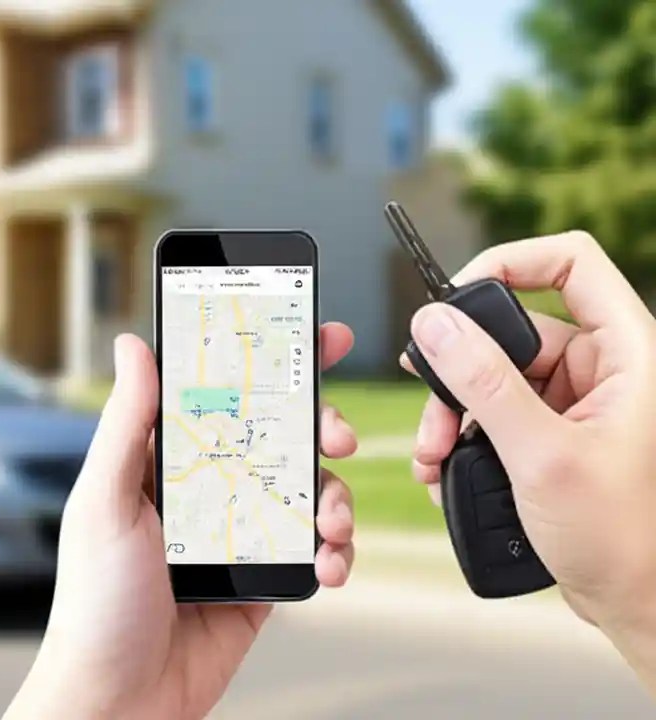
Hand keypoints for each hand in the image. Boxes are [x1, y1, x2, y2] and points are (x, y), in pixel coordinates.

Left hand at [5, 326, 358, 719]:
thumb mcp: (105, 502)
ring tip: (331, 523)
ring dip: (333, 496)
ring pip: (304, 489)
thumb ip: (129, 424)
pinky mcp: (262, 580)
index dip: (266, 360)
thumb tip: (134, 346)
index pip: (217, 393)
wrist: (121, 702)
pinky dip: (334, 550)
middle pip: (275, 434)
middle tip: (339, 434)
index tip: (314, 334)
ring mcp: (236, 534)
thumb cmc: (95, 606)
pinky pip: (312, 548)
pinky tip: (330, 563)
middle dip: (318, 425)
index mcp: (160, 462)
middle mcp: (202, 489)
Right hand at [405, 231, 655, 691]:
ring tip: (436, 455)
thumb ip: (485, 383)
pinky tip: (447, 468)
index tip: (456, 298)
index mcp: (630, 352)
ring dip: (453, 412)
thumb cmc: (622, 538)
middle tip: (433, 408)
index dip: (509, 263)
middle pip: (513, 327)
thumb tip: (436, 325)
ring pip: (494, 374)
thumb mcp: (541, 455)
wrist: (636, 603)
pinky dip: (463, 436)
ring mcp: (578, 401)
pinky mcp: (554, 433)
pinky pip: (494, 412)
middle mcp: (605, 368)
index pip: (570, 262)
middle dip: (460, 368)